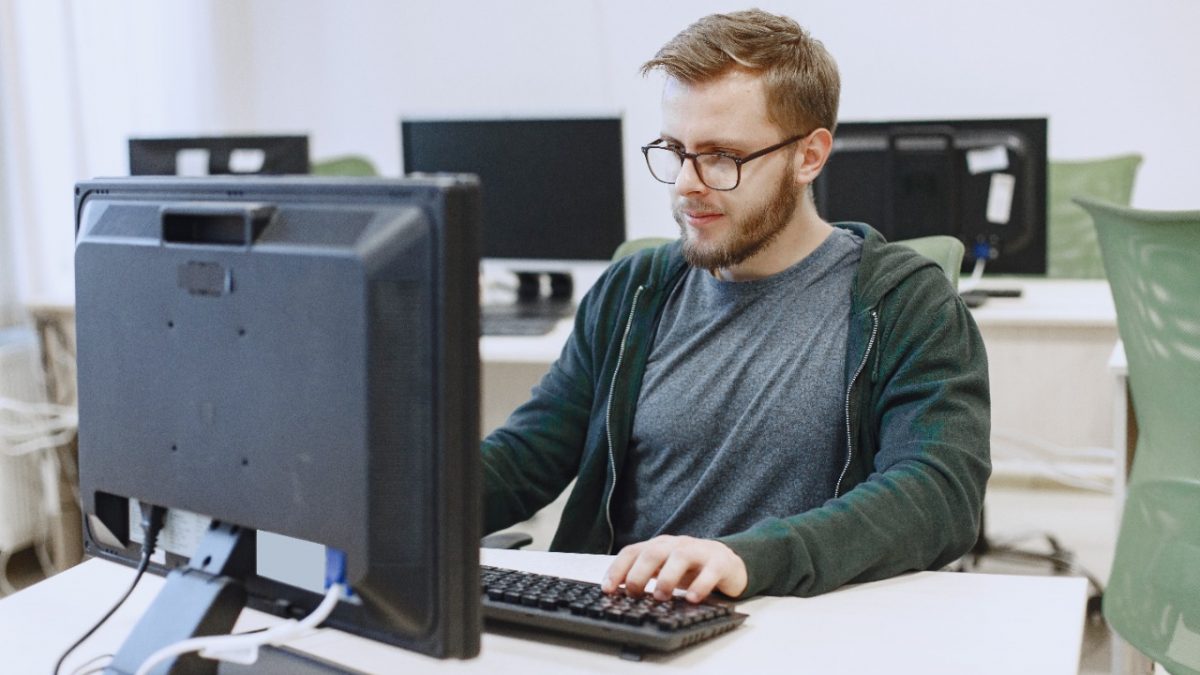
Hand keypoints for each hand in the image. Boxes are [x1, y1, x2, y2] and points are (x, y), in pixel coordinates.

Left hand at [601, 535, 747, 603]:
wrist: (729, 562)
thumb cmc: (691, 569)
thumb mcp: (664, 570)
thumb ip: (644, 577)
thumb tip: (617, 593)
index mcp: (659, 546)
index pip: (632, 552)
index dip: (617, 569)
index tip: (607, 589)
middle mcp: (677, 545)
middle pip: (653, 552)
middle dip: (639, 573)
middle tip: (634, 593)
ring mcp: (699, 551)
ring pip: (680, 556)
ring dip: (667, 577)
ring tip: (661, 597)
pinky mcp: (721, 562)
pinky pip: (710, 571)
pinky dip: (700, 585)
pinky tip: (692, 599)